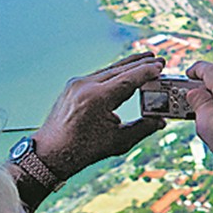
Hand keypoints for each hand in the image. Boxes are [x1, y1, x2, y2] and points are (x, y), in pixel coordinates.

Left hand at [33, 52, 165, 179]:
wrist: (51, 153)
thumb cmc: (83, 150)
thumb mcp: (119, 141)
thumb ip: (144, 128)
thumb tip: (161, 120)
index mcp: (97, 99)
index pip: (128, 79)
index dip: (147, 72)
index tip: (160, 66)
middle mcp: (85, 86)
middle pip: (120, 70)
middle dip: (141, 65)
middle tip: (159, 60)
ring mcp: (76, 84)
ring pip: (109, 70)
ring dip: (128, 66)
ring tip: (146, 60)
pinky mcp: (73, 86)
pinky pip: (99, 75)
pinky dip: (115, 72)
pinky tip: (126, 71)